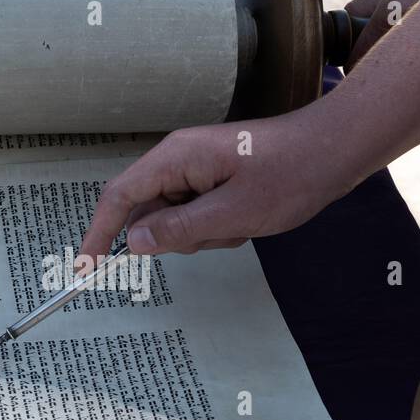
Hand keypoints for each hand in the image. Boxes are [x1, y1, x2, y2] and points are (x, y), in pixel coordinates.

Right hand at [77, 110, 357, 260]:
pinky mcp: (210, 180)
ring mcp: (195, 170)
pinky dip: (217, 227)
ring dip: (204, 234)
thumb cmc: (289, 175)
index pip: (119, 198)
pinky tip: (248, 218)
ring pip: (174, 219)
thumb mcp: (233, 213)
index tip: (86, 268)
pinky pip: (196, 215)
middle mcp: (178, 160)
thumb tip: (134, 243)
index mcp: (175, 158)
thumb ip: (180, 229)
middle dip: (178, 236)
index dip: (98, 234)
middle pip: (147, 213)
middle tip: (223, 230)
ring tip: (243, 221)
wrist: (334, 151)